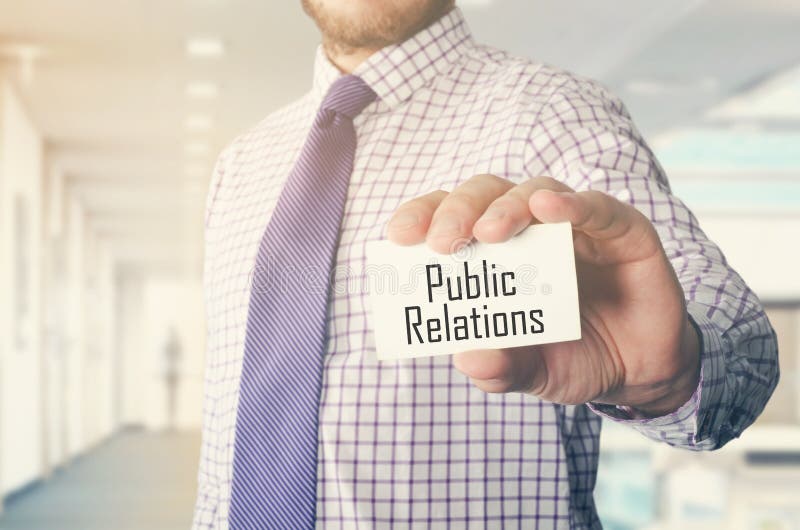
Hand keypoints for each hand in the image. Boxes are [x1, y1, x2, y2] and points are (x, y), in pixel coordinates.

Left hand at [386, 174, 699, 416]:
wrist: (639, 371)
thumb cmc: (574, 358)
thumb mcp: (532, 372)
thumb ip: (500, 367)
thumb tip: (466, 357)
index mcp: (496, 254)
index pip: (450, 220)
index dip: (423, 218)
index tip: (398, 237)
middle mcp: (530, 230)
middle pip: (484, 195)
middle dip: (457, 211)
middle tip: (443, 242)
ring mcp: (575, 226)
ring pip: (533, 191)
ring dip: (506, 207)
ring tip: (489, 231)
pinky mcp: (621, 228)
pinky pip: (596, 206)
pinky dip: (570, 204)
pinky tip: (548, 209)